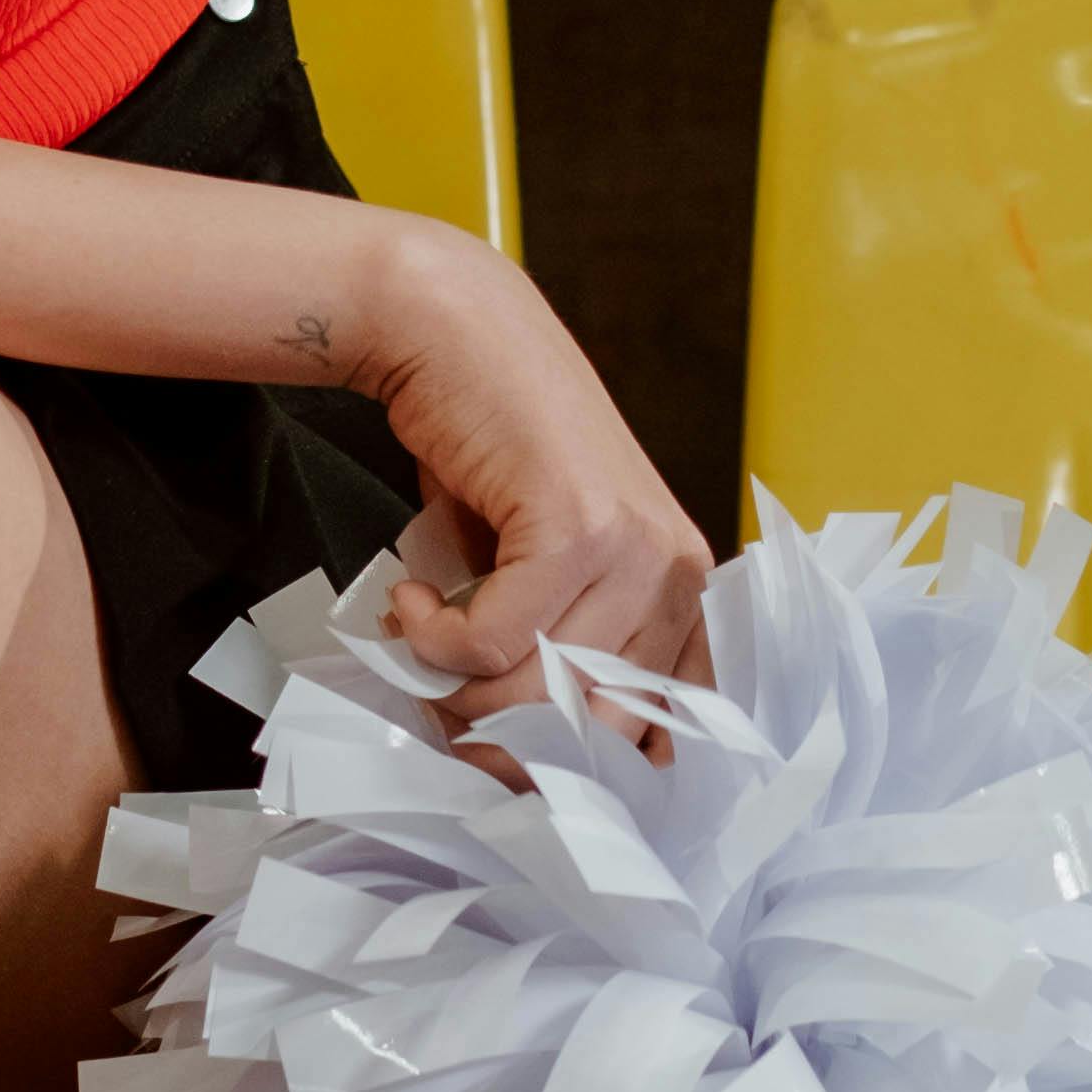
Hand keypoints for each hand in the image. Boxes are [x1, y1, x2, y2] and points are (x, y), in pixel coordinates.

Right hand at [332, 218, 712, 714]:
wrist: (452, 335)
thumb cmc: (489, 451)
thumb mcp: (542, 566)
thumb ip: (554, 643)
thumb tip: (519, 752)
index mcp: (682, 589)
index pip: (651, 728)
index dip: (565, 755)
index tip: (493, 748)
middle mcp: (677, 571)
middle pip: (589, 724)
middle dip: (499, 734)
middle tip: (436, 697)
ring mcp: (635, 546)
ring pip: (538, 688)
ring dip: (453, 684)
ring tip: (418, 632)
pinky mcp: (577, 525)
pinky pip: (491, 641)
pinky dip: (431, 635)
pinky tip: (409, 594)